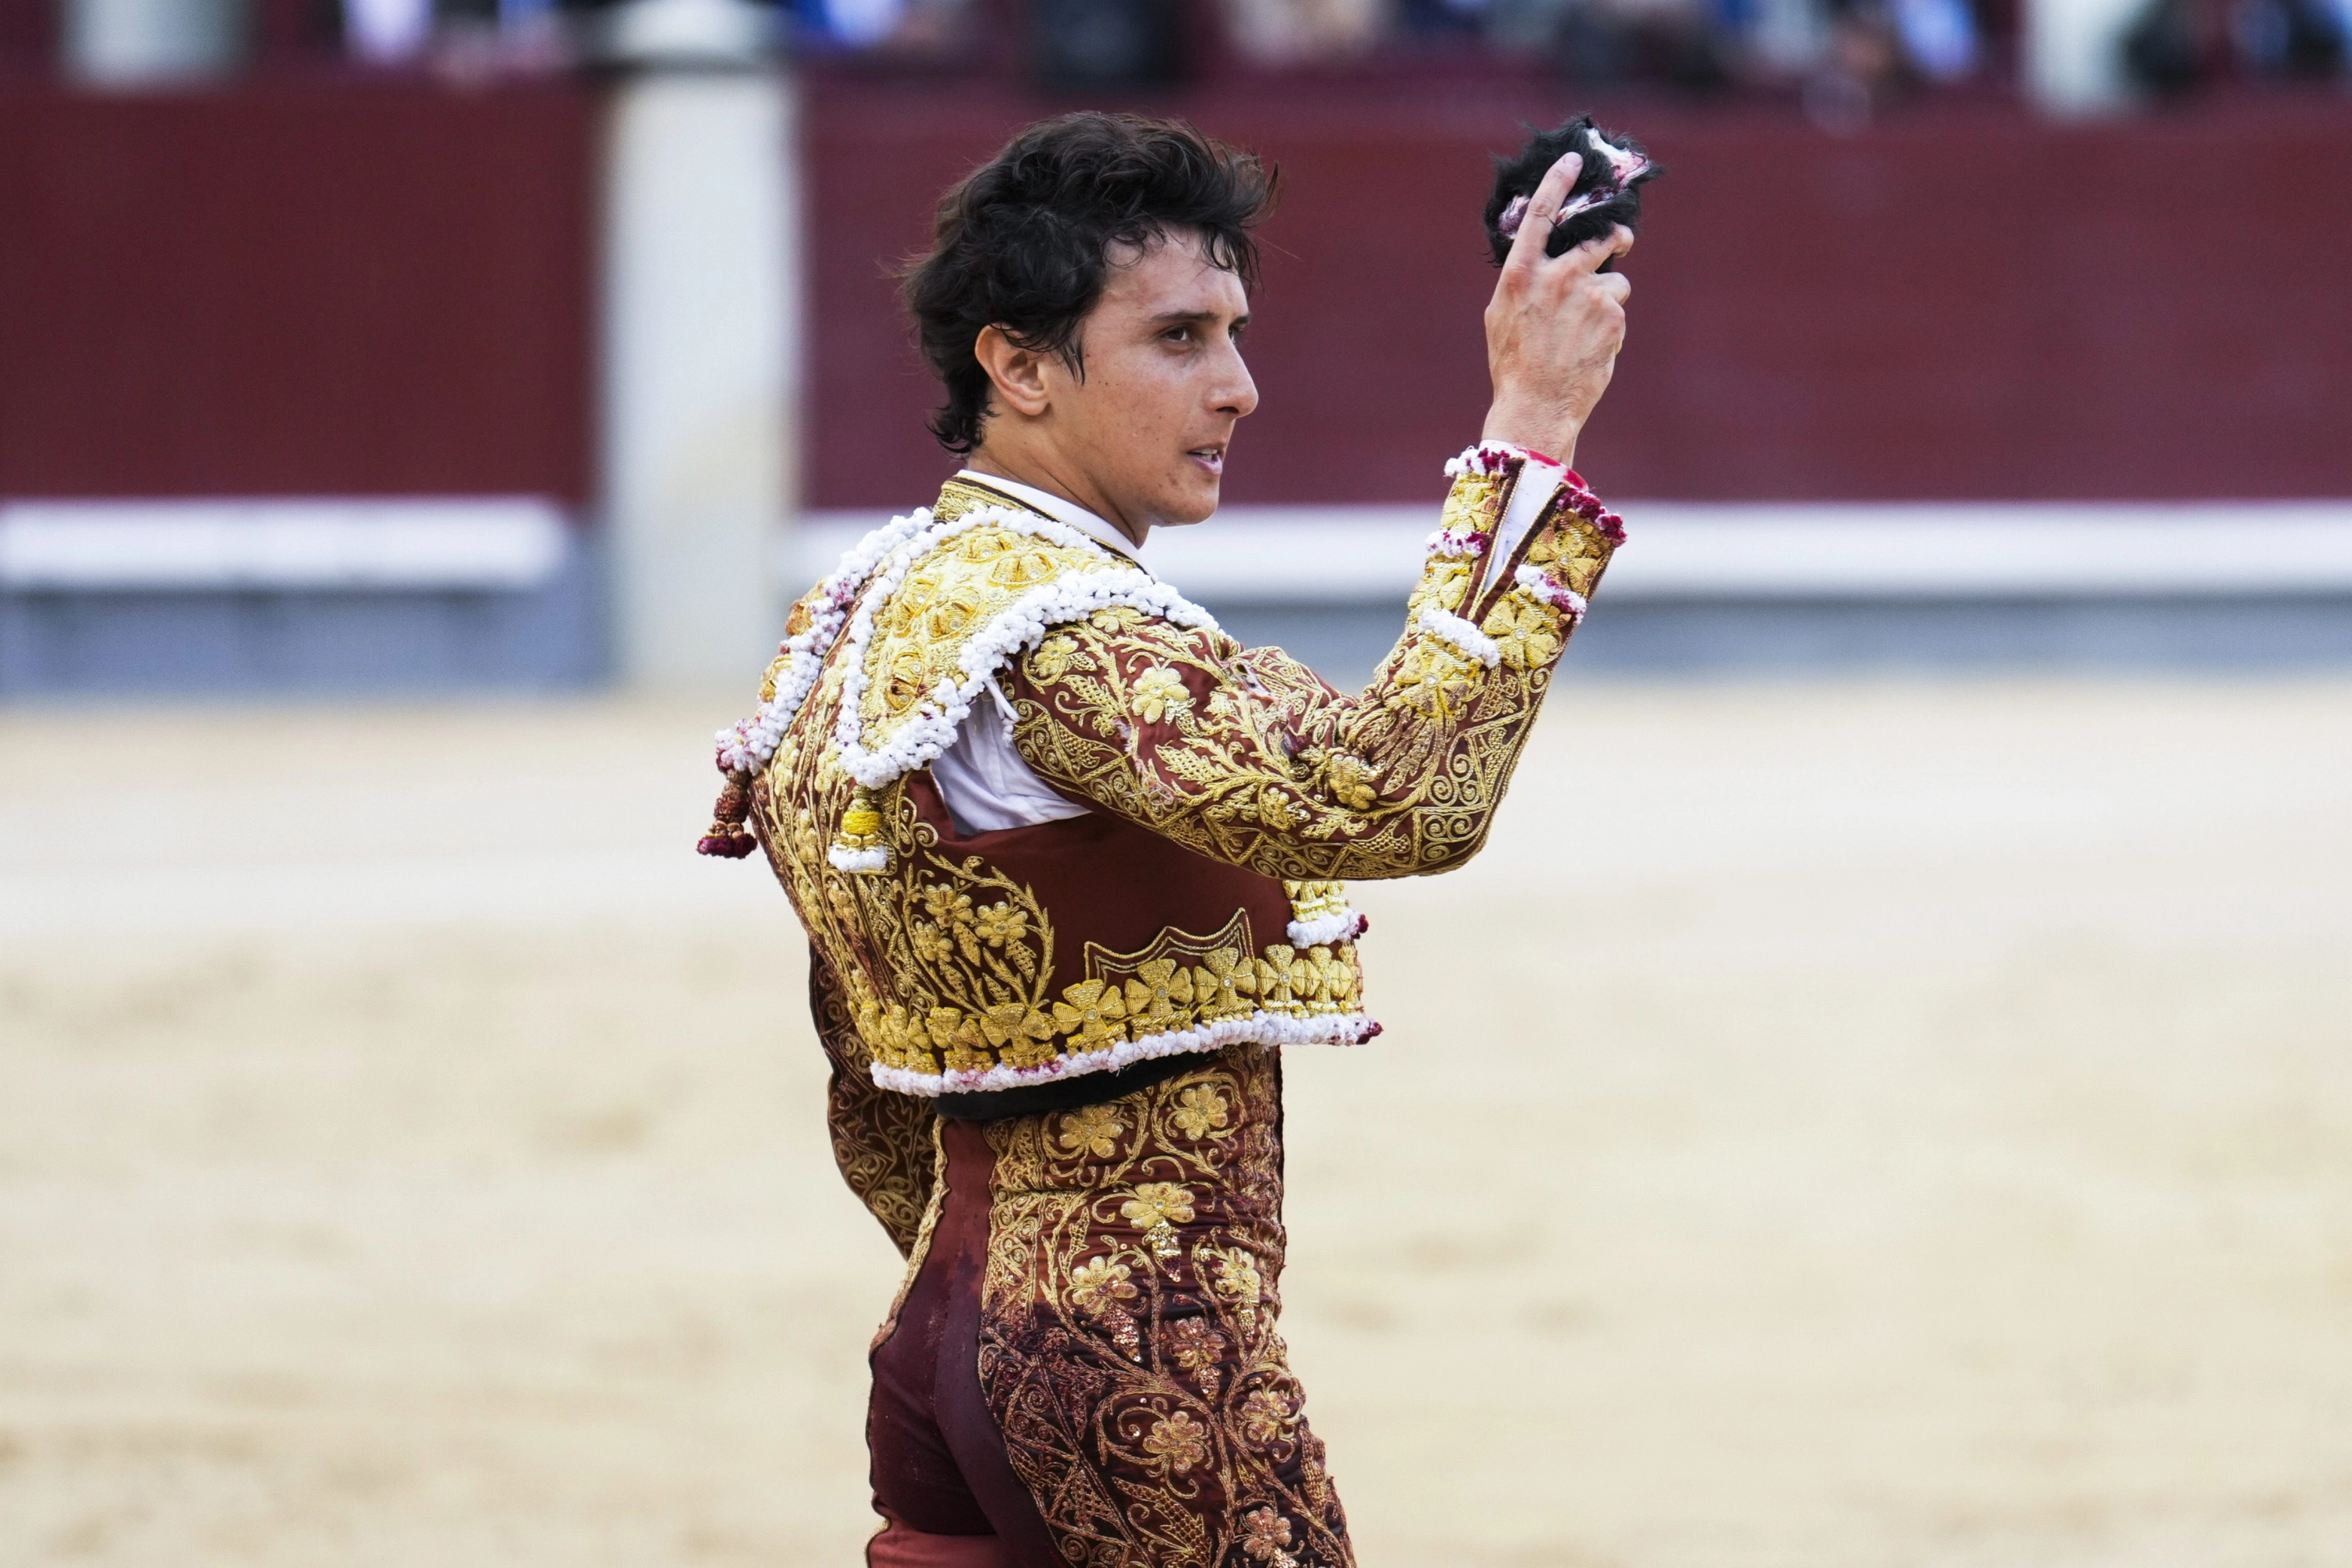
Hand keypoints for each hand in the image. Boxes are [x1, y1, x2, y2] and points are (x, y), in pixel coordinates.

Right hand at [1479, 152, 1634, 468]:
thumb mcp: (1502, 314)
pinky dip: (1609, 326)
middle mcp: (1557, 276)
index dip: (1559, 181)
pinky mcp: (1613, 316)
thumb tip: (1541, 258)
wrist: (1537, 405)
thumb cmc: (1514, 363)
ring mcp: (1588, 294)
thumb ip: (1523, 280)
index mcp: (1522, 272)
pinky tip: (1591, 348)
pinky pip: (1618, 310)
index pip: (1542, 213)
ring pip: (1615, 279)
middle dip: (1617, 237)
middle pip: (1600, 237)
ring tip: (1586, 329)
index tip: (1575, 159)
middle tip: (1622, 242)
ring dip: (1607, 297)